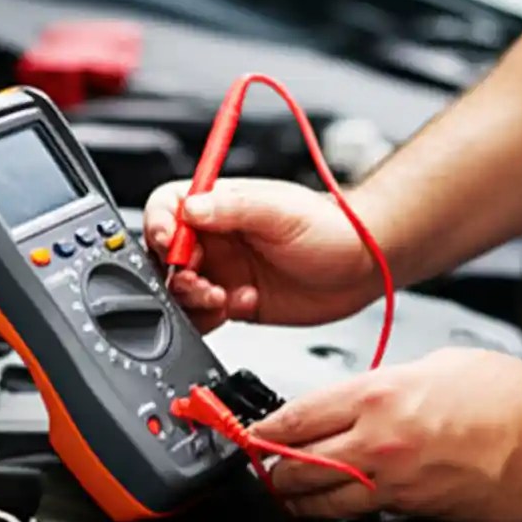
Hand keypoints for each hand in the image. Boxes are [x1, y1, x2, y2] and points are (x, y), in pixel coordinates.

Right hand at [143, 178, 376, 333]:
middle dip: (176, 272)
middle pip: (165, 254)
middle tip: (200, 281)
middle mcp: (215, 237)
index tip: (167, 243)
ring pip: (180, 289)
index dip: (159, 225)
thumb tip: (188, 209)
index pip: (168, 207)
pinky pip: (202, 315)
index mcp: (219, 204)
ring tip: (222, 298)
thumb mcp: (279, 210)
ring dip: (193, 298)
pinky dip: (211, 317)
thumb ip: (232, 209)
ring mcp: (222, 270)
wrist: (363, 267)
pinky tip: (242, 306)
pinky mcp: (233, 302)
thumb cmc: (331, 227)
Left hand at [249, 348, 521, 521]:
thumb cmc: (507, 395)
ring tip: (282, 493)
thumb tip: (358, 395)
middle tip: (258, 465)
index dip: (262, 429)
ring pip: (322, 500)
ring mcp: (396, 482)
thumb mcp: (432, 364)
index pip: (295, 417)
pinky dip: (342, 509)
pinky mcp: (417, 510)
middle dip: (270, 467)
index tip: (248, 432)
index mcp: (376, 396)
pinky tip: (333, 506)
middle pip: (296, 464)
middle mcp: (378, 442)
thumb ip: (384, 382)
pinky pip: (364, 512)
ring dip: (296, 498)